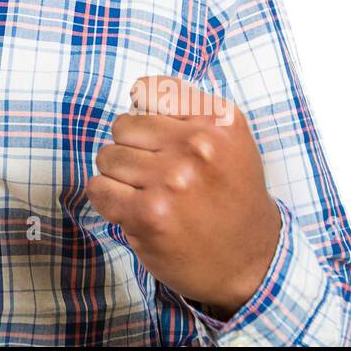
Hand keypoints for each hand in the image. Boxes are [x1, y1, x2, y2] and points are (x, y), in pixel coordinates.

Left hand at [85, 74, 281, 315]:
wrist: (252, 261)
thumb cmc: (231, 196)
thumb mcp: (228, 138)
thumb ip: (186, 109)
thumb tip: (134, 95)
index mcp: (219, 119)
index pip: (149, 90)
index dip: (145, 113)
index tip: (157, 135)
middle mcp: (197, 146)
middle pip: (122, 124)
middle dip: (133, 148)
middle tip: (158, 173)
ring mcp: (172, 180)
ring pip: (107, 156)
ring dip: (120, 176)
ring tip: (150, 193)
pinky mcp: (149, 213)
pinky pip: (98, 187)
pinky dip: (108, 198)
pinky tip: (133, 209)